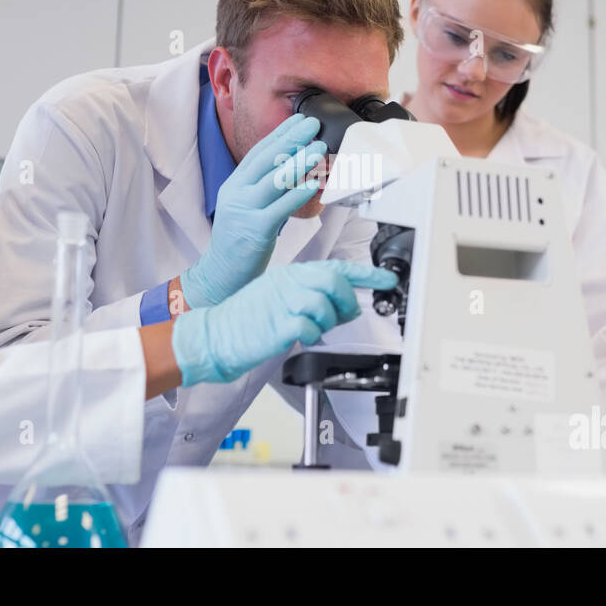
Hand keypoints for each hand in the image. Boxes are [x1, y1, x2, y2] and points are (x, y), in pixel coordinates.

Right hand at [172, 260, 397, 386]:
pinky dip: (311, 336)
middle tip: (341, 316)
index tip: (388, 280)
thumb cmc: (248, 319)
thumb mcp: (281, 298)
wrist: (216, 334)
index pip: (337, 268)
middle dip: (346, 302)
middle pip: (335, 283)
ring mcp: (283, 301)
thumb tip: (346, 307)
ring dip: (326, 323)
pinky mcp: (279, 324)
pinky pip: (311, 328)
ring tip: (311, 329)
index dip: (367, 274)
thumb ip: (313, 297)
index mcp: (291, 274)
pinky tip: (299, 336)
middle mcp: (288, 282)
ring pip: (325, 306)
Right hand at [179, 114, 325, 307]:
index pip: (258, 152)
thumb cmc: (240, 242)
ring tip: (319, 147)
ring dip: (299, 161)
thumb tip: (295, 170)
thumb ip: (265, 188)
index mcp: (234, 184)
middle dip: (291, 139)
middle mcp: (236, 193)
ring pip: (274, 180)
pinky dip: (298, 194)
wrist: (221, 275)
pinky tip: (313, 184)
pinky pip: (281, 208)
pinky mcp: (256, 230)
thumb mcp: (247, 207)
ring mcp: (245, 210)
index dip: (280, 134)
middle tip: (313, 124)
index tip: (299, 120)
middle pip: (266, 159)